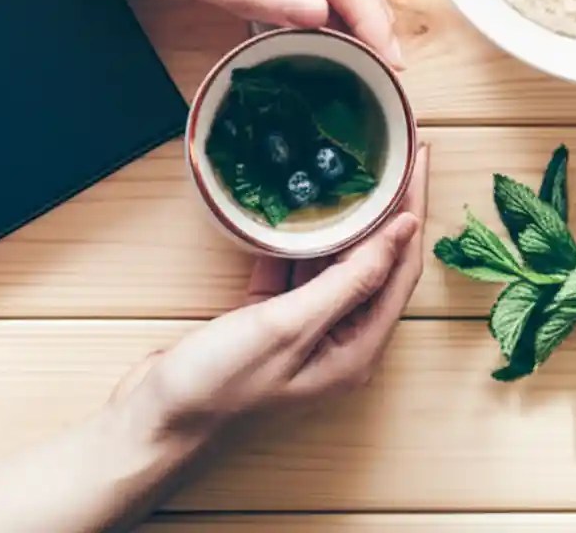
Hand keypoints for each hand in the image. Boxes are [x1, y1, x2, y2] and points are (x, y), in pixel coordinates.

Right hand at [111, 145, 429, 441]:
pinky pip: (295, 272)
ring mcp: (303, 332)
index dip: (413, 212)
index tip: (419, 160)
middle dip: (386, 210)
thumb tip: (401, 232)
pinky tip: (296, 209)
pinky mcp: (269, 322)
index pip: (400, 269)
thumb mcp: (290, 326)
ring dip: (344, 222)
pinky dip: (297, 242)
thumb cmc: (220, 385)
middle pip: (375, 264)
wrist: (156, 420)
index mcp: (357, 350)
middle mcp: (339, 342)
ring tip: (351, 172)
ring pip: (335, 265)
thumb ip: (349, 279)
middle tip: (393, 155)